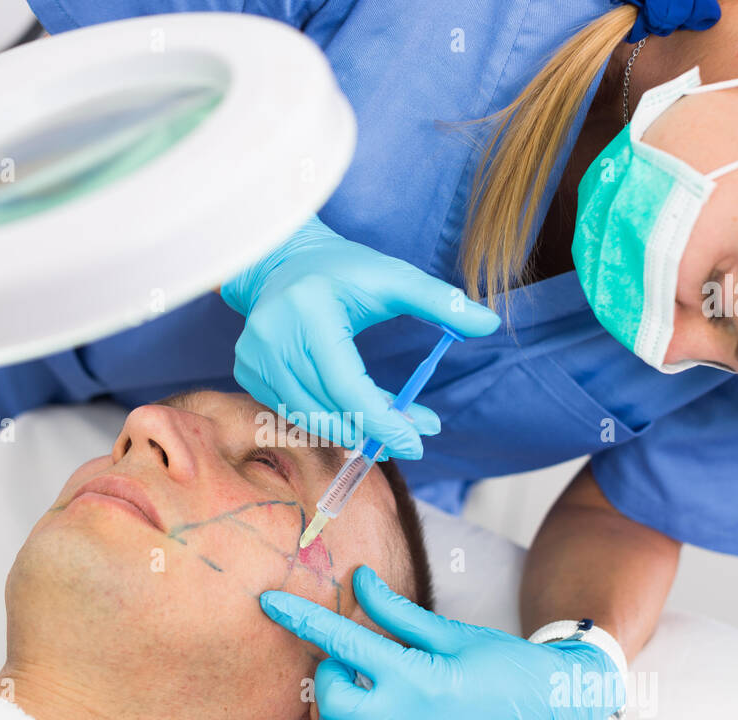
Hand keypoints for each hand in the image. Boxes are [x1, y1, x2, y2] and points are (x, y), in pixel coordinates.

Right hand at [221, 216, 499, 458]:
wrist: (280, 260)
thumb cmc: (341, 269)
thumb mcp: (393, 278)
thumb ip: (441, 301)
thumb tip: (489, 323)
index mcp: (309, 313)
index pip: (347, 385)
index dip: (382, 421)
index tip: (417, 441)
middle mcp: (274, 339)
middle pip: (329, 409)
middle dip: (376, 430)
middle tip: (415, 435)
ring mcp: (255, 358)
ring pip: (311, 417)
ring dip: (354, 429)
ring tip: (392, 424)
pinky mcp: (248, 372)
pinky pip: (295, 411)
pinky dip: (329, 418)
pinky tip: (355, 411)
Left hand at [260, 566, 625, 719]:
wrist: (550, 716)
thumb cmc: (502, 667)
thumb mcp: (450, 633)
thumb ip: (397, 612)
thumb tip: (358, 579)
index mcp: (417, 677)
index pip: (342, 642)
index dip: (301, 618)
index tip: (268, 601)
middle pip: (332, 699)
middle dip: (330, 673)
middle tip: (349, 662)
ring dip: (335, 719)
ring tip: (356, 698)